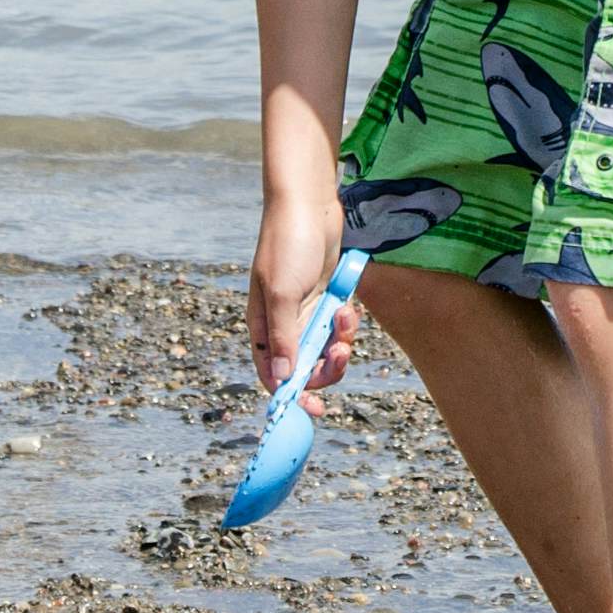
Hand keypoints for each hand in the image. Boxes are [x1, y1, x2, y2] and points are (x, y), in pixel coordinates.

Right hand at [247, 196, 360, 405]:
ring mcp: (305, 312)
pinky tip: (349, 304)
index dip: (291, 395)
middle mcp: (282, 325)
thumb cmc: (288, 244)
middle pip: (304, 368)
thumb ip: (283, 338)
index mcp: (263, 327)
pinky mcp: (325, 300)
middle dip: (326, 367)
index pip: (272, 375)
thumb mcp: (283, 293)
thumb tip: (279, 380)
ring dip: (340, 342)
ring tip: (346, 318)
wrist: (308, 204)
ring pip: (326, 349)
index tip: (313, 408)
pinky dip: (347, 322)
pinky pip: (339, 327)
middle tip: (341, 354)